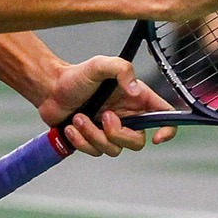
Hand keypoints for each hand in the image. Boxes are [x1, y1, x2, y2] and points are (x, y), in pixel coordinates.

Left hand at [39, 55, 177, 152]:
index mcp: (136, 98)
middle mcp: (126, 116)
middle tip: (103, 117)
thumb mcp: (100, 65)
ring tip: (79, 118)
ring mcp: (109, 131)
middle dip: (118, 134)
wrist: (50, 89)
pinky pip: (95, 152)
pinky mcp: (93, 141)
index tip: (157, 137)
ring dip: (93, 135)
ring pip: (114, 149)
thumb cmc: (76, 76)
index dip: (168, 129)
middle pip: (137, 141)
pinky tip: (71, 127)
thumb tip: (136, 91)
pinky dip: (81, 142)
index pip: (164, 115)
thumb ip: (122, 70)